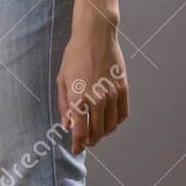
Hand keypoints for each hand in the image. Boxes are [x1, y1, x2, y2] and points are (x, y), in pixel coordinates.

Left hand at [57, 25, 128, 151]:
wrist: (95, 36)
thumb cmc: (74, 56)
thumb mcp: (62, 80)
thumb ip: (65, 105)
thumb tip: (67, 125)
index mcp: (79, 98)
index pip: (80, 131)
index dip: (78, 144)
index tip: (76, 149)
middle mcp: (97, 99)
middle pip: (97, 132)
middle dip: (90, 141)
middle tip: (86, 142)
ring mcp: (112, 94)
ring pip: (111, 125)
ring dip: (104, 133)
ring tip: (97, 132)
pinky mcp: (123, 88)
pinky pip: (123, 113)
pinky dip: (116, 121)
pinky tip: (110, 120)